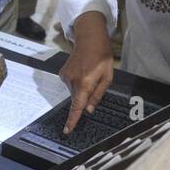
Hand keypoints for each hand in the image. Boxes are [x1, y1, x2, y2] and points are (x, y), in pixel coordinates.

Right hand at [59, 12, 114, 133]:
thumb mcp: (107, 76)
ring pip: (74, 92)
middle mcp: (73, 81)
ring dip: (82, 89)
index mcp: (85, 83)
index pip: (78, 106)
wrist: (89, 39)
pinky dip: (77, 83)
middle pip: (77, 99)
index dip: (73, 120)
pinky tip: (82, 72)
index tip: (67, 130)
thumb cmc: (101, 56)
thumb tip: (89, 109)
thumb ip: (98, 94)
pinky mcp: (62, 74)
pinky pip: (70, 85)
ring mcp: (65, 77)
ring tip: (89, 73)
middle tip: (95, 82)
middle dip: (85, 98)